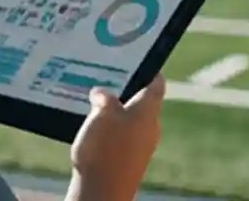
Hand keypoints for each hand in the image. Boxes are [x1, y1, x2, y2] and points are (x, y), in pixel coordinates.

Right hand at [67, 74, 165, 200]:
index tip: (139, 61)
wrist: (102, 192)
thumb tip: (102, 93)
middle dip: (125, 91)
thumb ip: (104, 98)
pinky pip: (123, 138)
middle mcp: (150, 127)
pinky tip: (93, 129)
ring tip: (93, 104)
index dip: (149, 70)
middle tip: (106, 80)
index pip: (156, 84)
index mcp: (148, 111)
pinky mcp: (130, 161)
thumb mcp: (101, 113)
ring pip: (130, 120)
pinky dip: (111, 130)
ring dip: (115, 112)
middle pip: (142, 102)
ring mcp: (141, 146)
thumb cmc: (105, 149)